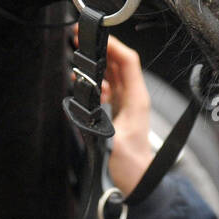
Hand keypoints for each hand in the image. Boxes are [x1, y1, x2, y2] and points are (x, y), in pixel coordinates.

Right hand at [73, 28, 153, 194]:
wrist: (137, 181)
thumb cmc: (131, 166)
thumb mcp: (115, 145)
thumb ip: (100, 126)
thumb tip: (84, 109)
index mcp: (137, 99)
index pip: (128, 62)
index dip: (113, 46)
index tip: (96, 37)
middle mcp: (133, 97)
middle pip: (119, 63)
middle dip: (102, 48)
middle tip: (81, 39)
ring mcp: (126, 102)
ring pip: (113, 73)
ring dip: (98, 61)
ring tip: (81, 54)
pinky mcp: (118, 110)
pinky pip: (108, 86)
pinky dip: (96, 79)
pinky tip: (87, 83)